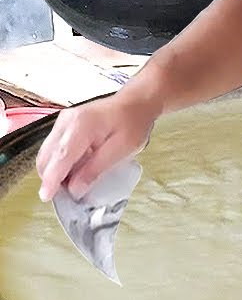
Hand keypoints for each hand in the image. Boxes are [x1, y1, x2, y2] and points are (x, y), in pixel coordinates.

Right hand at [35, 91, 160, 202]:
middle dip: (52, 178)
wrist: (136, 103)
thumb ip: (96, 169)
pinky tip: (74, 169)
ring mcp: (63, 121)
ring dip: (55, 171)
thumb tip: (75, 189)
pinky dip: (60, 162)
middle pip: (48, 156)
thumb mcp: (122, 150)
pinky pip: (54, 147)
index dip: (52, 179)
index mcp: (82, 126)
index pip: (61, 157)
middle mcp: (67, 121)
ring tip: (73, 183)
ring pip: (47, 153)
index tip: (47, 196)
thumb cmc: (133, 123)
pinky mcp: (64, 124)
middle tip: (67, 195)